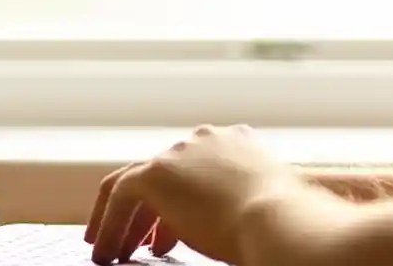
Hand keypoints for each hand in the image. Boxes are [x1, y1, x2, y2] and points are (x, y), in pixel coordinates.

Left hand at [84, 124, 301, 264]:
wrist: (276, 219)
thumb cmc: (284, 222)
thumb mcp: (264, 204)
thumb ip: (243, 203)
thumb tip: (227, 227)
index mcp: (239, 143)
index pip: (198, 168)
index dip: (183, 202)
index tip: (170, 234)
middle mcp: (207, 140)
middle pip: (167, 172)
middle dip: (151, 212)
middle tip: (140, 243)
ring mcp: (181, 152)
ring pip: (138, 180)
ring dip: (125, 219)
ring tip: (116, 251)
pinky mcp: (157, 172)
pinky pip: (121, 194)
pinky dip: (112, 225)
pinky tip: (108, 252)